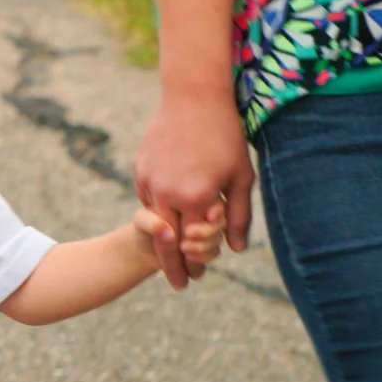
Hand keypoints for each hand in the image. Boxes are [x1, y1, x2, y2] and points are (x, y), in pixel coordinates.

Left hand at [132, 201, 224, 282]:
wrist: (147, 245)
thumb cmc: (145, 226)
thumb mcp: (141, 221)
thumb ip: (150, 222)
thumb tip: (168, 234)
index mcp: (193, 199)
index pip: (211, 201)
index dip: (215, 210)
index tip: (208, 217)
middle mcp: (206, 214)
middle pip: (219, 221)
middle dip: (206, 230)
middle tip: (188, 234)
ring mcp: (209, 232)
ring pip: (218, 238)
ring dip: (204, 246)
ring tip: (184, 248)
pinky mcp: (207, 249)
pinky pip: (215, 252)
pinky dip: (204, 257)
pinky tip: (189, 258)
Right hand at [133, 92, 254, 288]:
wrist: (193, 98)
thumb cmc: (225, 137)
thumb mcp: (241, 178)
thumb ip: (237, 216)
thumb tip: (236, 249)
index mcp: (195, 199)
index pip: (189, 245)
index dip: (190, 267)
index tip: (192, 282)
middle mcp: (167, 194)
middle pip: (164, 241)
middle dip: (170, 266)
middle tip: (177, 284)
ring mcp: (149, 181)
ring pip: (154, 218)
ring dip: (163, 235)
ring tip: (172, 249)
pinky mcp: (140, 168)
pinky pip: (147, 196)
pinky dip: (157, 208)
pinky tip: (168, 208)